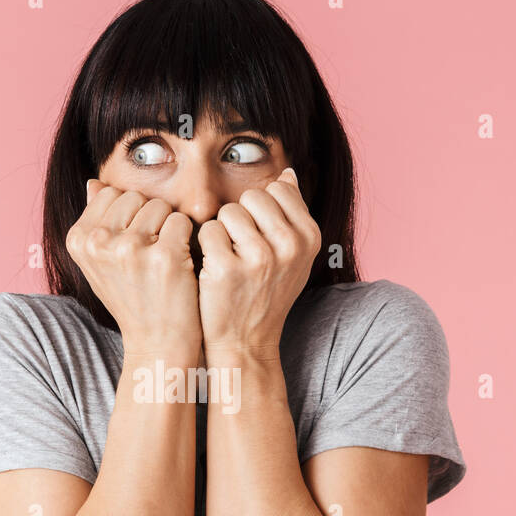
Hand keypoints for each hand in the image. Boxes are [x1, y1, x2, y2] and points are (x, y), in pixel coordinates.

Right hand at [65, 179, 201, 355]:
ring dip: (169, 229)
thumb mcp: (102, 262)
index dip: (130, 216)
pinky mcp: (164, 256)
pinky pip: (182, 221)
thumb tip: (93, 182)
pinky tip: (180, 265)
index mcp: (78, 239)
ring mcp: (130, 249)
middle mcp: (98, 242)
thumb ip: (96, 221)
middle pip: (136, 196)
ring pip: (160, 206)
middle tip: (150, 256)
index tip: (132, 247)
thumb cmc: (133, 299)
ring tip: (162, 261)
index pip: (111, 193)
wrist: (156, 344)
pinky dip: (187, 239)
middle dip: (149, 220)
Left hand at [197, 167, 320, 357]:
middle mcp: (289, 246)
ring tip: (231, 261)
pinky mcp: (225, 269)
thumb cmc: (265, 295)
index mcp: (310, 238)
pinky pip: (208, 231)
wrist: (246, 343)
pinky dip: (206, 247)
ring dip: (223, 232)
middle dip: (242, 218)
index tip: (261, 239)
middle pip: (253, 196)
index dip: (261, 210)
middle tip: (243, 252)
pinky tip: (214, 270)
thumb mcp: (292, 256)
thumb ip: (292, 213)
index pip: (278, 189)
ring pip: (229, 211)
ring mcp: (258, 259)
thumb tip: (288, 173)